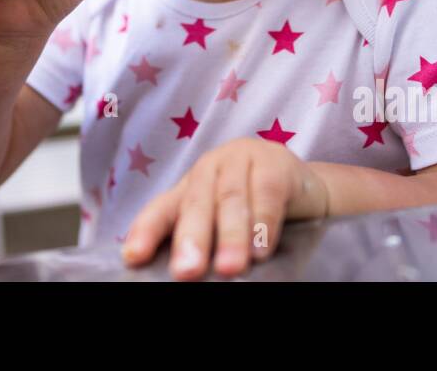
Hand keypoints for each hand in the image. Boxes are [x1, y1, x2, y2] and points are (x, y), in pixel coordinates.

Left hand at [121, 139, 329, 279]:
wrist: (304, 185)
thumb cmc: (255, 209)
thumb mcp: (223, 222)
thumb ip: (204, 242)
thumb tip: (187, 277)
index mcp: (189, 186)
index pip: (162, 208)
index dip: (146, 231)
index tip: (132, 258)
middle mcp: (210, 169)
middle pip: (196, 203)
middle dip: (191, 238)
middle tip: (186, 272)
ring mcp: (241, 160)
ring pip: (231, 199)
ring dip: (230, 236)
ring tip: (229, 268)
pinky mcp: (275, 163)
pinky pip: (268, 193)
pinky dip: (264, 223)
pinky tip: (261, 249)